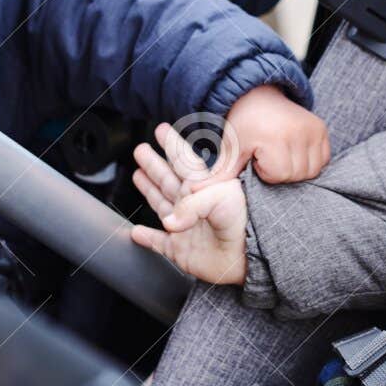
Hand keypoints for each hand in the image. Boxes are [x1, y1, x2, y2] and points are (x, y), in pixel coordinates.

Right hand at [131, 123, 249, 284]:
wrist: (249, 256)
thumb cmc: (244, 222)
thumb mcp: (221, 197)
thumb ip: (191, 204)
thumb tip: (168, 221)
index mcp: (204, 187)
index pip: (184, 161)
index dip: (172, 145)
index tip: (161, 130)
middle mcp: (192, 205)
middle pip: (167, 178)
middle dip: (153, 164)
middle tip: (140, 149)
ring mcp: (184, 227)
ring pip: (160, 203)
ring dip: (148, 189)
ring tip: (136, 175)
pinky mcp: (180, 250)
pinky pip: (158, 243)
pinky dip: (146, 238)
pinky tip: (136, 232)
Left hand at [221, 85, 329, 184]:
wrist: (258, 96)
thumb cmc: (242, 124)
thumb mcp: (230, 148)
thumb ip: (219, 174)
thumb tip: (194, 193)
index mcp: (275, 137)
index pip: (279, 175)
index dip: (265, 172)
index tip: (257, 158)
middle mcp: (299, 131)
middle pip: (297, 175)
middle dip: (281, 172)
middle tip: (268, 156)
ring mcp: (313, 129)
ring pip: (312, 170)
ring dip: (296, 169)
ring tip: (281, 155)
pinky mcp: (322, 129)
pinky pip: (323, 160)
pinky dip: (310, 161)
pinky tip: (294, 152)